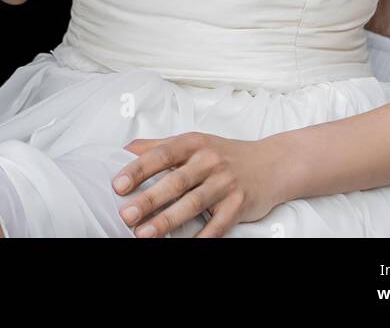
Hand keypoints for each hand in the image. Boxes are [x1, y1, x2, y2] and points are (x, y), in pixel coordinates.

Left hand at [111, 132, 282, 237]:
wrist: (271, 164)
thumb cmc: (225, 154)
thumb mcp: (194, 142)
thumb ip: (160, 146)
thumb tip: (126, 149)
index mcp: (194, 143)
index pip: (162, 155)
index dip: (138, 169)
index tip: (118, 185)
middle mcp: (210, 161)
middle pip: (175, 181)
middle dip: (149, 199)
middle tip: (125, 215)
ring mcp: (225, 183)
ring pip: (193, 204)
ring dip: (168, 221)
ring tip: (145, 234)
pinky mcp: (239, 204)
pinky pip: (217, 225)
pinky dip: (202, 237)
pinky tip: (185, 246)